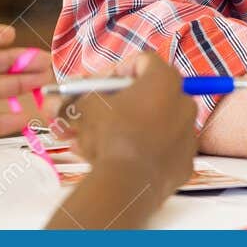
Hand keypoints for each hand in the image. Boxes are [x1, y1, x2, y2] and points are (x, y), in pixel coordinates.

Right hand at [53, 53, 196, 200]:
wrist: (125, 184)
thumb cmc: (109, 134)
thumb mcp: (87, 107)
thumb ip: (78, 97)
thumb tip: (58, 99)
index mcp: (166, 80)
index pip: (142, 62)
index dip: (117, 72)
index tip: (100, 86)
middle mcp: (184, 103)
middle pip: (150, 95)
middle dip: (121, 103)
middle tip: (97, 114)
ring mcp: (188, 136)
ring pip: (155, 125)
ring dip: (128, 128)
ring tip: (95, 142)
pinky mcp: (185, 164)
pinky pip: (162, 151)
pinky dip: (143, 152)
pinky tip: (118, 160)